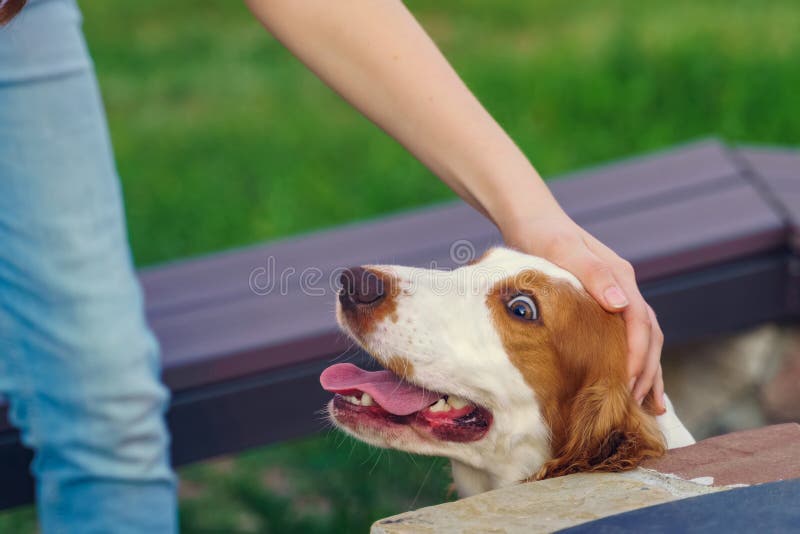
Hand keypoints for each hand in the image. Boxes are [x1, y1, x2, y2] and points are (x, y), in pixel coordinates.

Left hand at [502, 212, 665, 413]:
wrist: (530, 221)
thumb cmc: (542, 236)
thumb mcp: (563, 250)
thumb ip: (593, 274)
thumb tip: (622, 305)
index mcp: (620, 276)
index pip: (640, 321)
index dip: (637, 354)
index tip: (626, 383)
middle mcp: (624, 287)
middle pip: (649, 334)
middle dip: (647, 370)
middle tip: (635, 404)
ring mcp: (616, 295)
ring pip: (645, 338)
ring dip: (648, 370)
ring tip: (648, 406)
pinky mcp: (604, 303)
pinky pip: (627, 335)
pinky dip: (635, 360)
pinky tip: (631, 381)